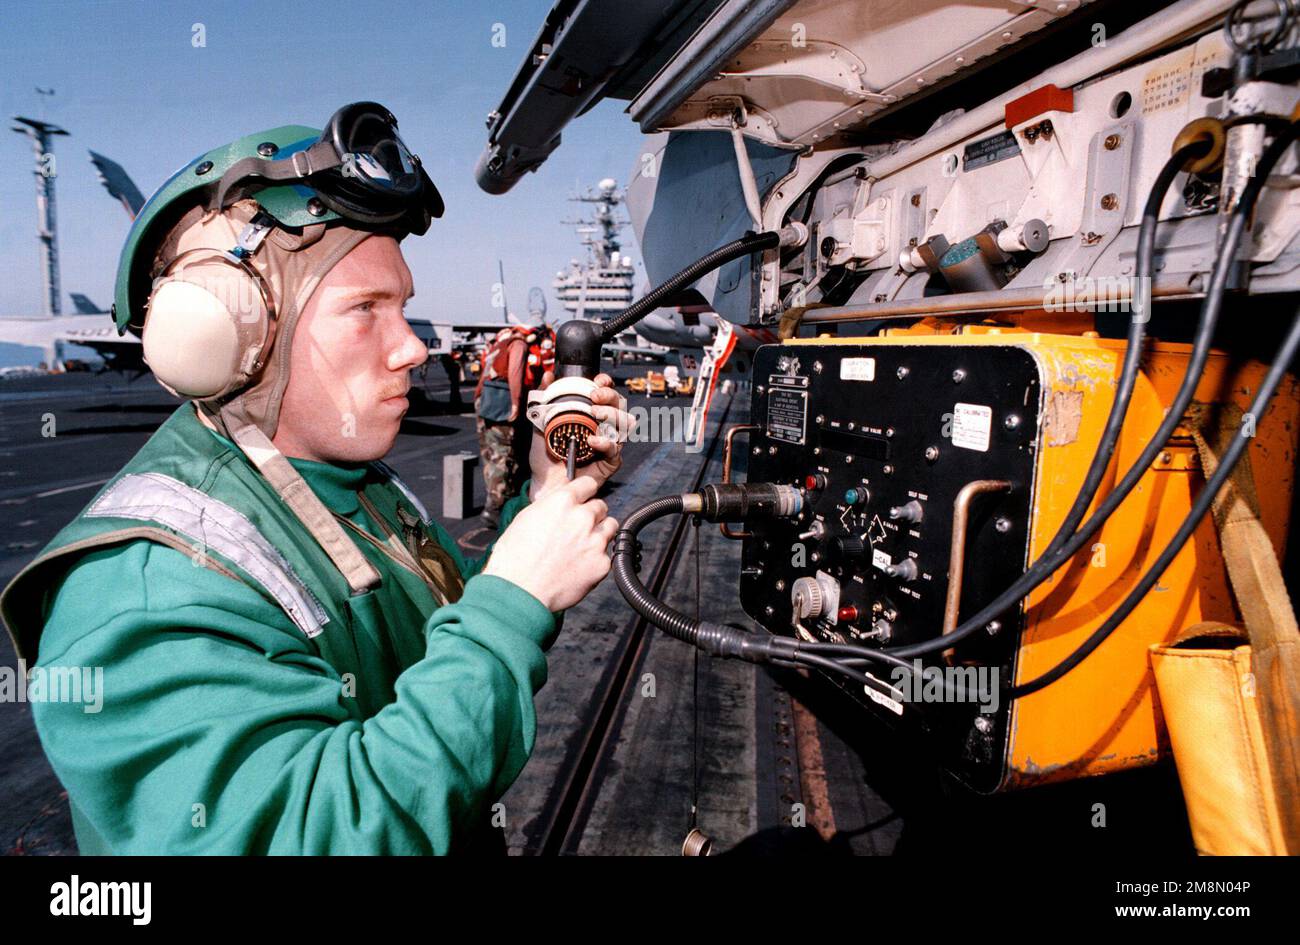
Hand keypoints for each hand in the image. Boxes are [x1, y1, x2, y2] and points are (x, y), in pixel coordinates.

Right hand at [483, 475, 618, 611]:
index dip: (585, 492)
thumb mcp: (526, 518)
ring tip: (580, 547)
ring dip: (599, 533)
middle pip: (600, 507)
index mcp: (563, 501)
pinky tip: (578, 567)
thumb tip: (563, 500)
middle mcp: (583, 517)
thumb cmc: (515, 557)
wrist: (520, 591)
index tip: (583, 499)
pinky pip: (606, 556)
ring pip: (610, 527)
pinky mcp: (602, 564)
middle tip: (577, 530)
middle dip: (591, 516)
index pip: (588, 484)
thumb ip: (551, 505)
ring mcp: (595, 541)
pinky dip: (595, 560)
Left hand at [528, 372, 635, 499]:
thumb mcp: (540, 424)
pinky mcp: (609, 463)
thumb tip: (548, 375)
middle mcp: (602, 428)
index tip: (598, 380)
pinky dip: (606, 443)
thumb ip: (545, 399)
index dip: (606, 385)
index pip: (605, 395)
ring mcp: (608, 445)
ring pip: (624, 424)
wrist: (543, 483)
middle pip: (619, 406)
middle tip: (595, 396)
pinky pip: (615, 450)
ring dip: (612, 415)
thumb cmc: (545, 457)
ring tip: (595, 414)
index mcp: (589, 416)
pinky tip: (593, 440)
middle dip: (610, 396)